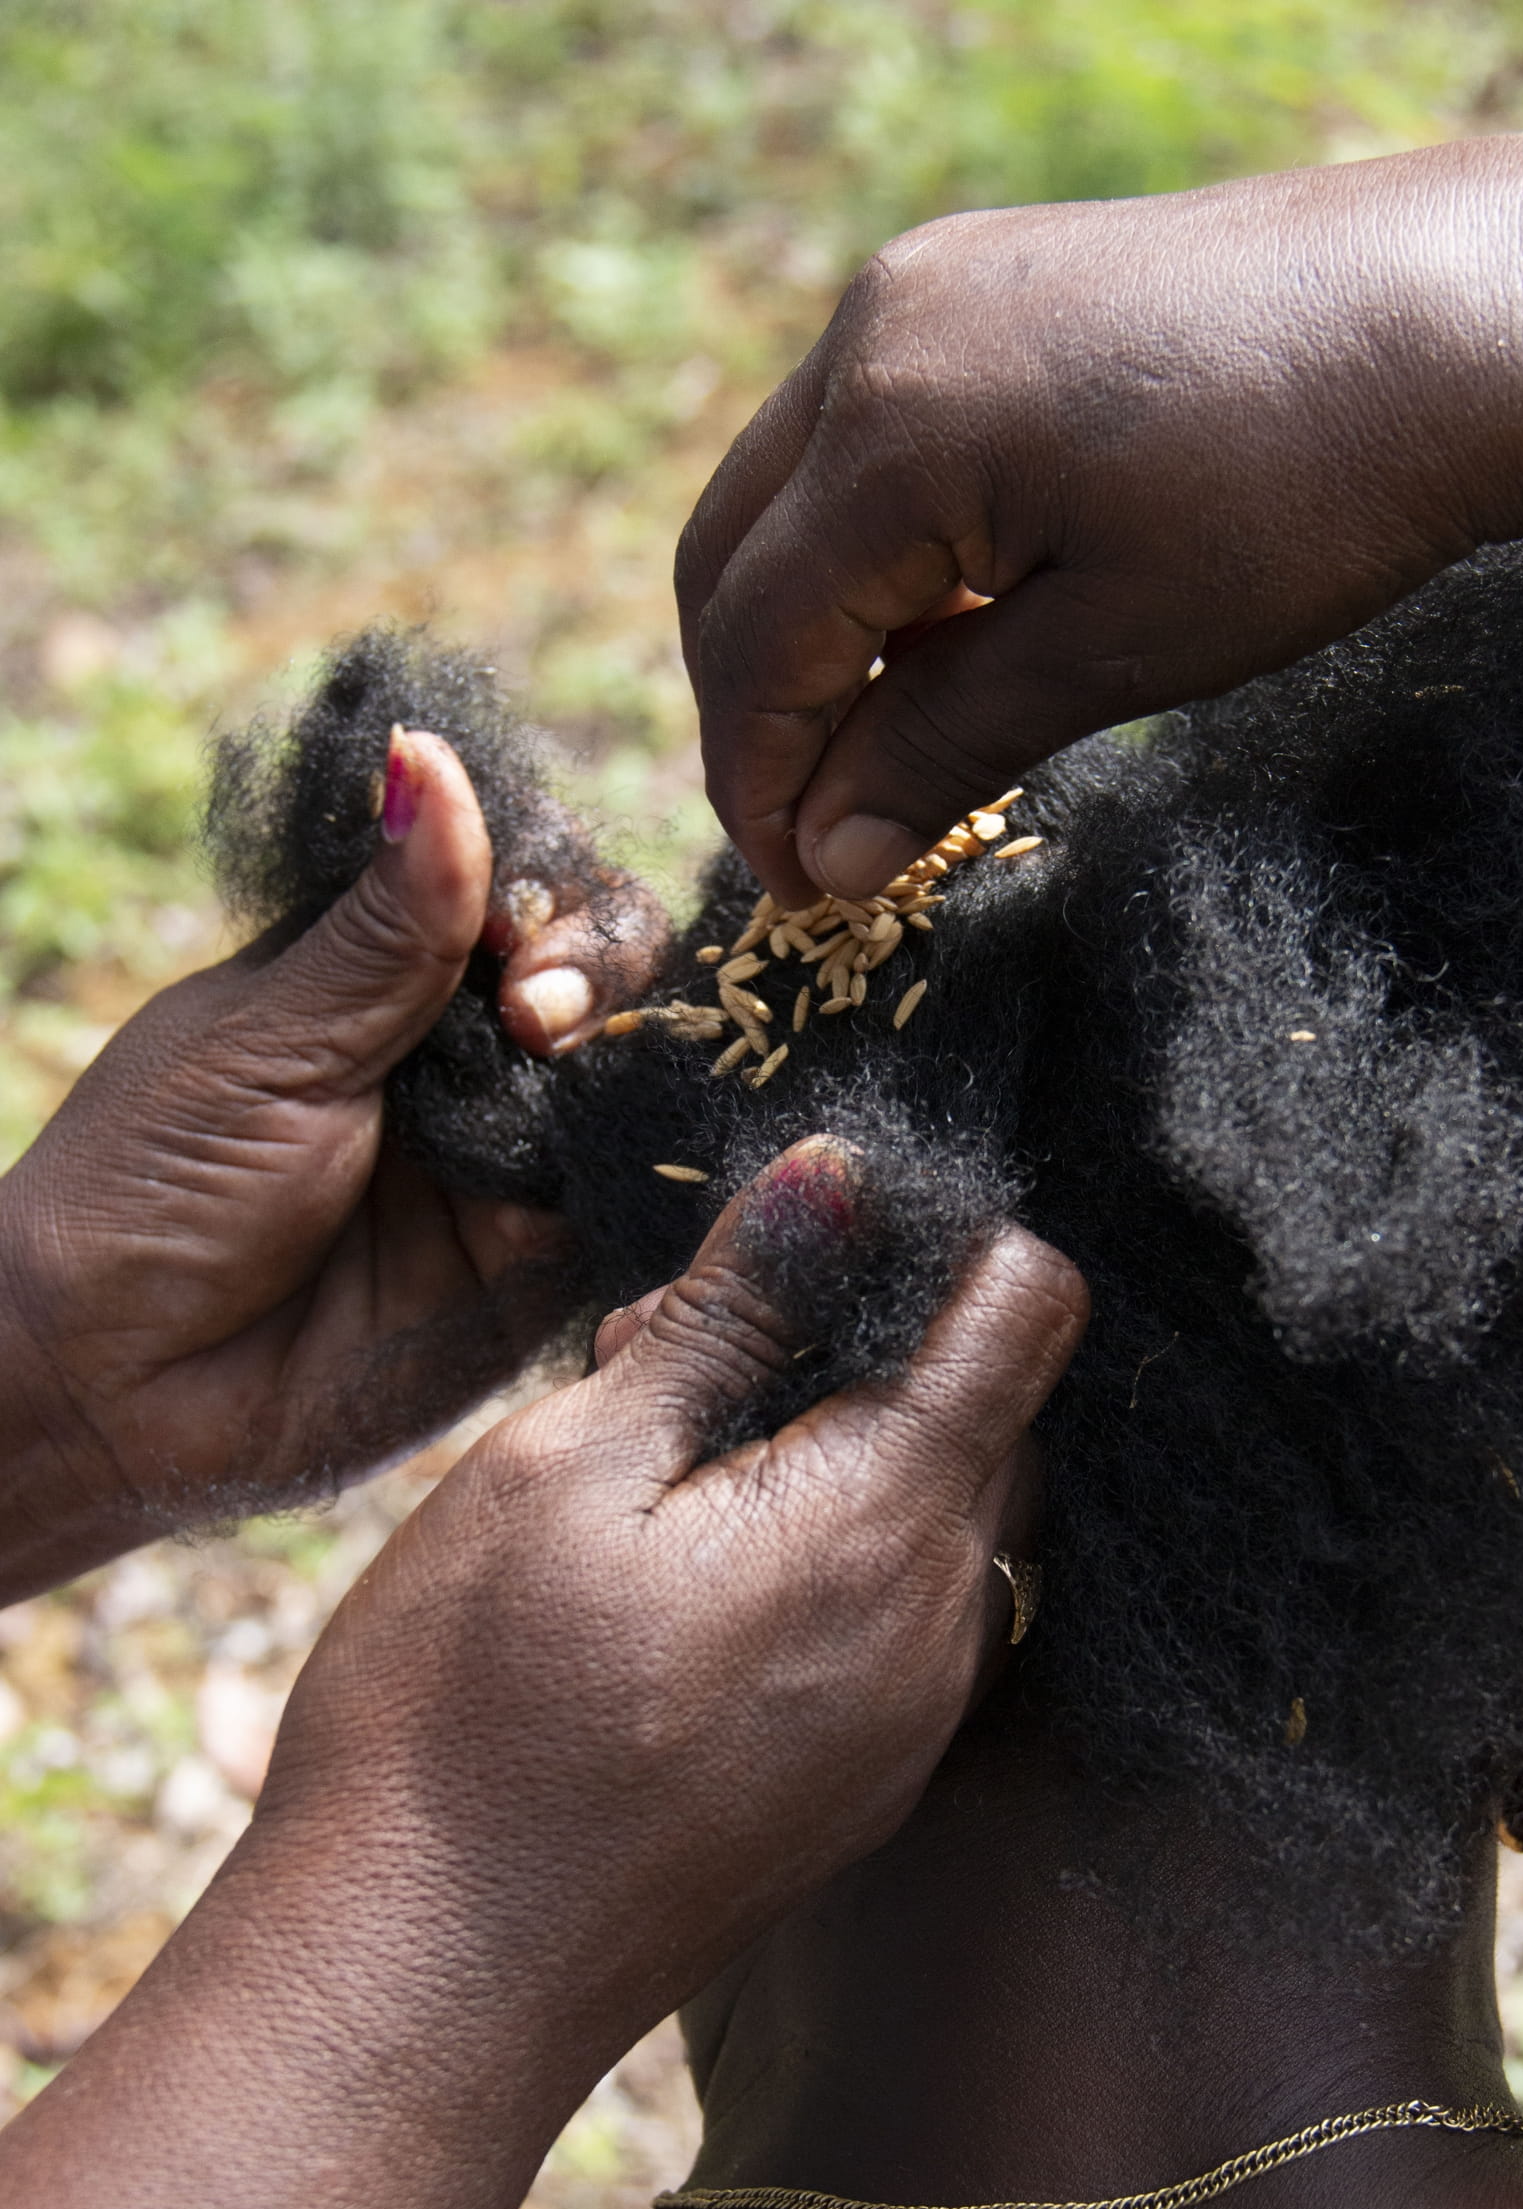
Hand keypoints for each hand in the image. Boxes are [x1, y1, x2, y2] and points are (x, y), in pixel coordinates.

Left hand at [0, 729, 665, 1598]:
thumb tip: (430, 753)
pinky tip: (655, 1156)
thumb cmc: (149, 1192)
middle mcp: (466, 1058)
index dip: (546, 897)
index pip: (520, 886)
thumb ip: (382, 928)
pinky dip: (656, 1174)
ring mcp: (512, 1160)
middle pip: (605, 975)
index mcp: (386, 974)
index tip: (510, 944)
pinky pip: (632, 1204)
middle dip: (600, 978)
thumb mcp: (265, 1046)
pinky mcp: (545, 1265)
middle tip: (539, 1025)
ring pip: (633, 1080)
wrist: (118, 1392)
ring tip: (574, 1090)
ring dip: (635, 1070)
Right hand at [0, 1141, 1086, 2208]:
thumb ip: (731, 1314)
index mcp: (884, 1524)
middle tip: (690, 1347)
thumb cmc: (466, 1713)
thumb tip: (840, 1176)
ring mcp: (912, 1728)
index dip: (949, 1237)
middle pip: (991, 1420)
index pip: (1025, 1316)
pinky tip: (691, 1567)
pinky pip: (904, 1623)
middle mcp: (941, 1632)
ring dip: (844, 1455)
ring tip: (664, 1458)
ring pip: (944, 1523)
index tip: (834, 1222)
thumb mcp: (574, 1464)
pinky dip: (835, 1557)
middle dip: (873, 1347)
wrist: (422, 1987)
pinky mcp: (864, 1791)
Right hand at [678, 134, 1522, 903]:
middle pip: (733, 556)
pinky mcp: (979, 283)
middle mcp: (876, 335)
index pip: (754, 637)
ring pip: (787, 494)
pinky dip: (868, 549)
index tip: (792, 886)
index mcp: (891, 428)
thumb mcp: (1111, 652)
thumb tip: (827, 857)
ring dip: (807, 628)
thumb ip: (940, 749)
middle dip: (754, 707)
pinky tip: (936, 628)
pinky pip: (863, 437)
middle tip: (810, 832)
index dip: (757, 780)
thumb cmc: (1305, 488)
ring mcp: (923, 292)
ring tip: (878, 746)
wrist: (1461, 314)